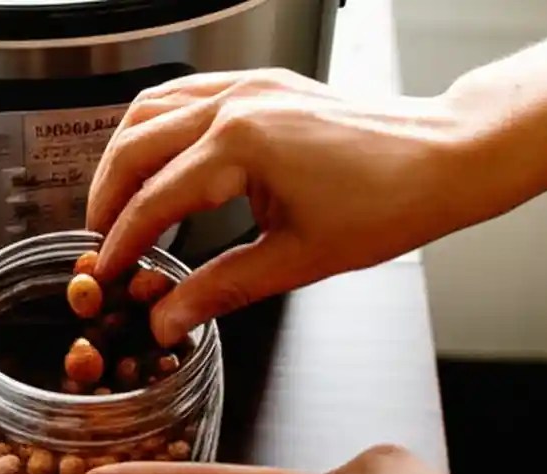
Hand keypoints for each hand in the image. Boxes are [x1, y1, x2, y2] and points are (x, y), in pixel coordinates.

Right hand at [86, 69, 502, 346]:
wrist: (446, 159)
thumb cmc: (391, 203)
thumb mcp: (297, 261)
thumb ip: (220, 289)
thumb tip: (169, 318)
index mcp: (242, 145)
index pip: (154, 199)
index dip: (122, 242)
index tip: (105, 273)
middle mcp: (238, 104)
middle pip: (136, 145)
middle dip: (106, 197)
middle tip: (100, 241)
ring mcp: (249, 86)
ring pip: (151, 108)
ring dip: (124, 154)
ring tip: (116, 201)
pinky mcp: (263, 83)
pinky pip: (185, 92)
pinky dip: (157, 125)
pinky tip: (156, 155)